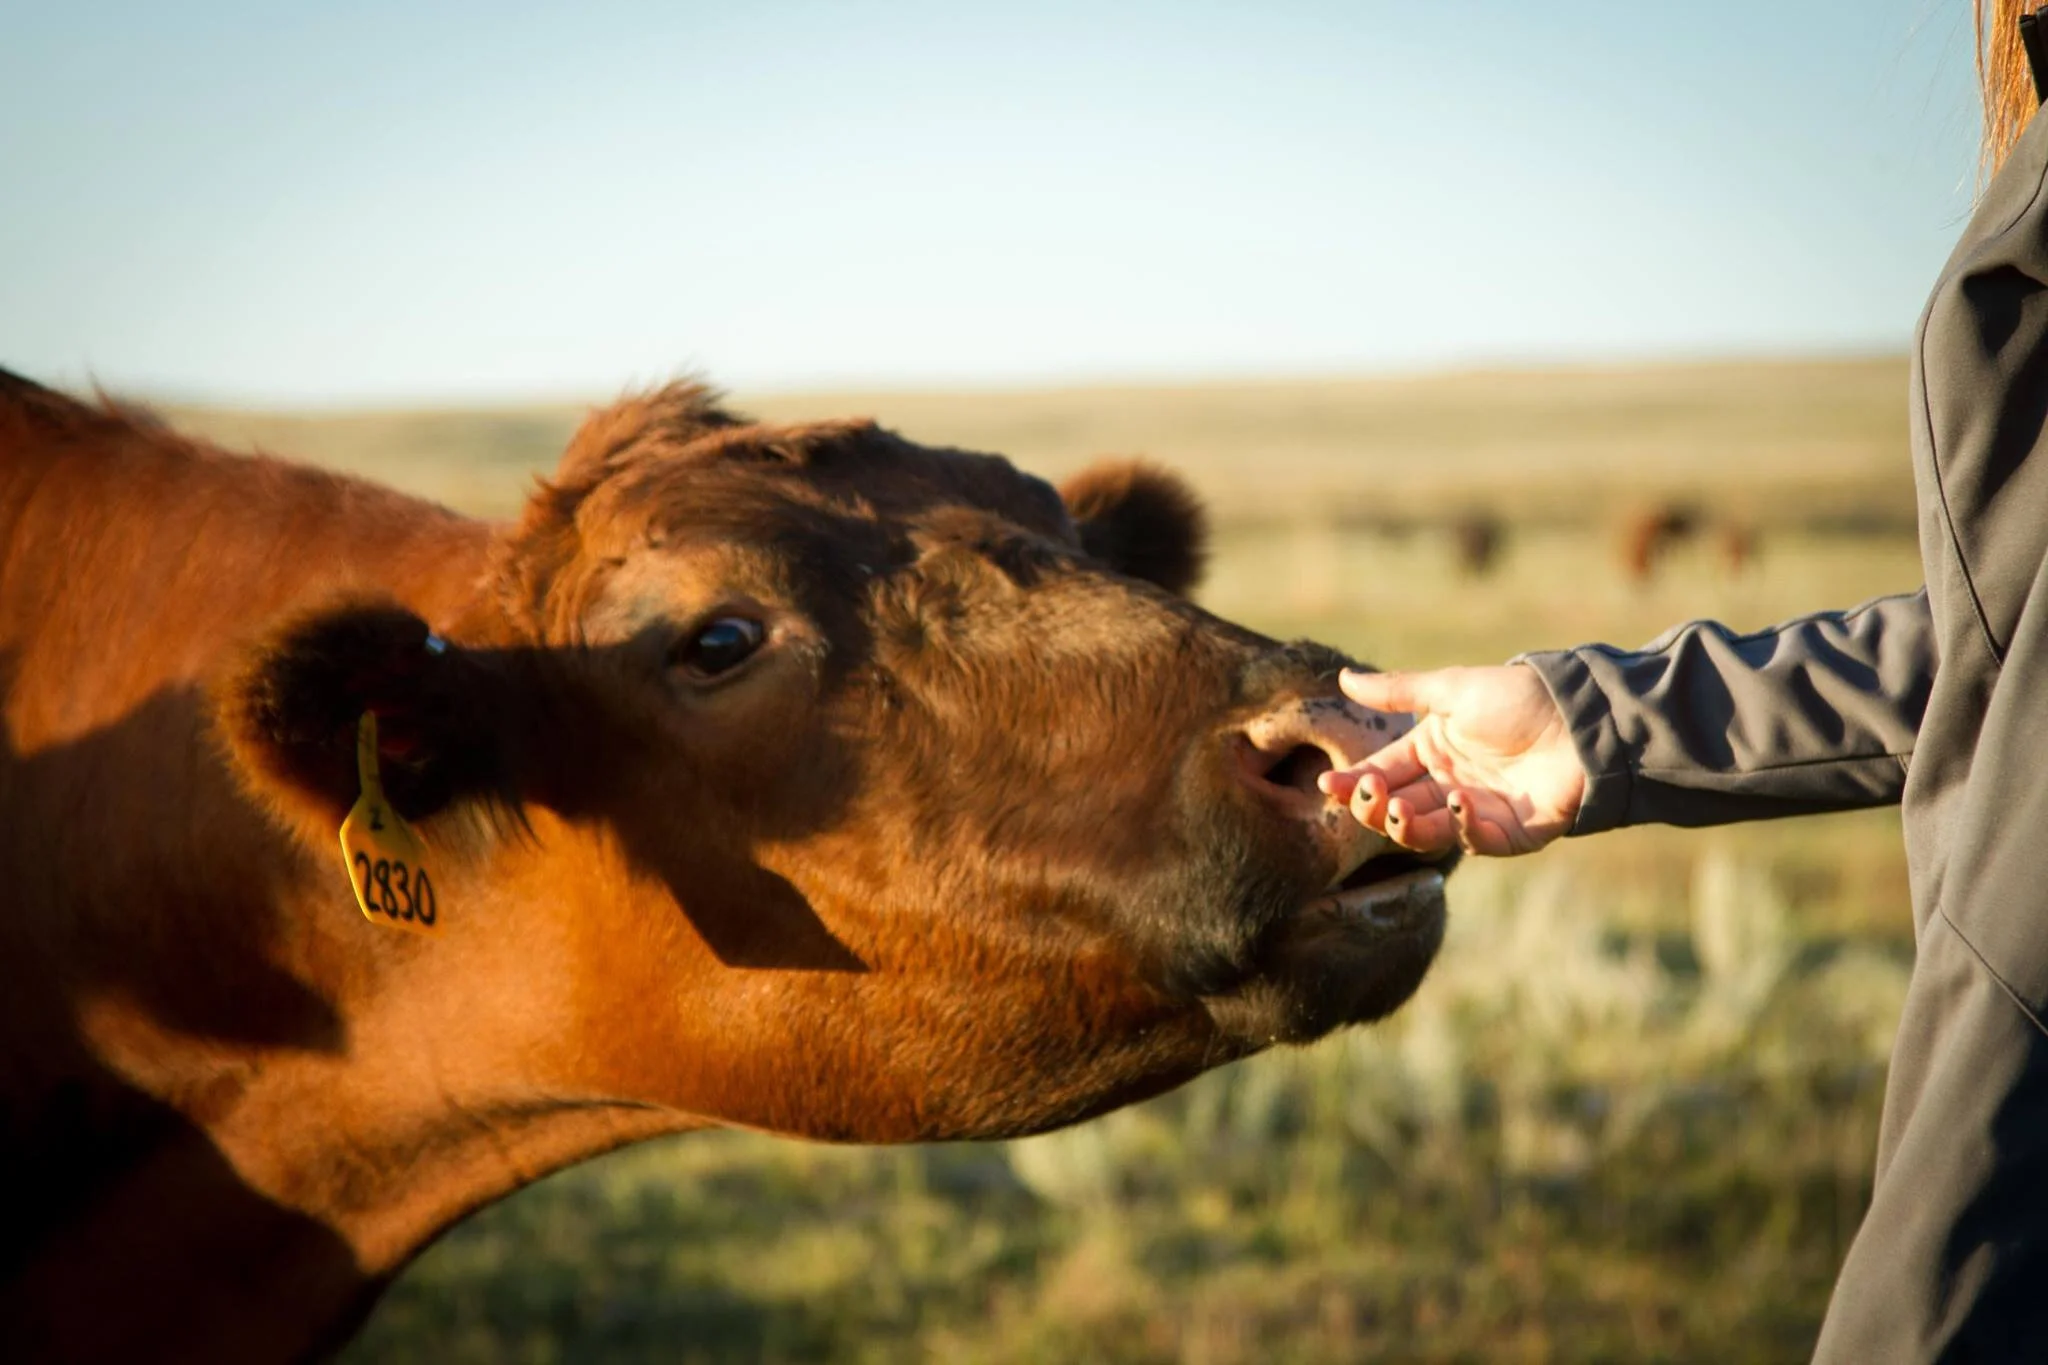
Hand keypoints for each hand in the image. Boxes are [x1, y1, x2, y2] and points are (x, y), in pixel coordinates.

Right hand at [1318, 664, 1586, 856]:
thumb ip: (1398, 691)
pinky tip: (1457, 803)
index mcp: (1432, 752)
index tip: (1328, 784)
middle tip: (1368, 795)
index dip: (1354, 782)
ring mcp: (1478, 812)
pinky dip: (1462, 826)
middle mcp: (1448, 785)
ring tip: (1399, 809)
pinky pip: (1477, 840)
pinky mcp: (1512, 834)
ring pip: (1428, 833)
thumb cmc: (1518, 697)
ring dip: (1407, 825)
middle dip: (1374, 808)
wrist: (1582, 716)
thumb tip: (1343, 680)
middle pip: (1397, 809)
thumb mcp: (1451, 689)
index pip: (1382, 772)